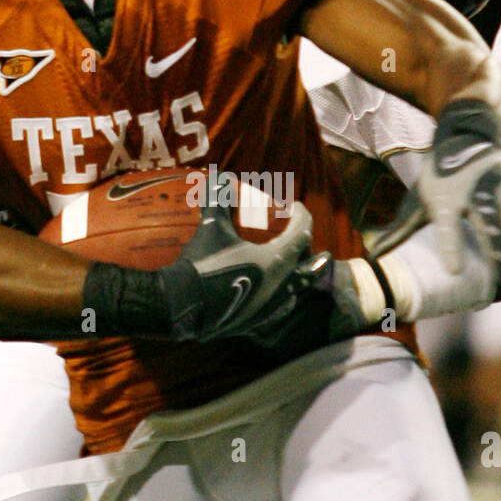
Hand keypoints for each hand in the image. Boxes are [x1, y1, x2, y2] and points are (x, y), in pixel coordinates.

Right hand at [158, 199, 314, 340]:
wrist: (181, 306)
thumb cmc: (201, 264)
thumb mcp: (211, 228)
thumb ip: (219, 200)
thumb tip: (219, 177)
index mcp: (276, 261)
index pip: (301, 234)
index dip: (302, 217)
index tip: (297, 207)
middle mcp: (279, 286)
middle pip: (308, 269)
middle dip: (315, 258)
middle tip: (320, 250)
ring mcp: (267, 308)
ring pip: (295, 292)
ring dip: (301, 279)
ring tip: (302, 274)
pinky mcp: (252, 322)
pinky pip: (277, 309)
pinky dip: (282, 298)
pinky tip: (277, 299)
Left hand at [371, 99, 500, 282]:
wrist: (467, 132)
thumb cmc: (441, 174)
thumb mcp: (420, 197)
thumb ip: (403, 229)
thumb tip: (376, 254)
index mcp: (444, 194)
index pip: (446, 222)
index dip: (450, 245)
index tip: (455, 270)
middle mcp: (473, 186)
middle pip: (489, 218)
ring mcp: (498, 180)